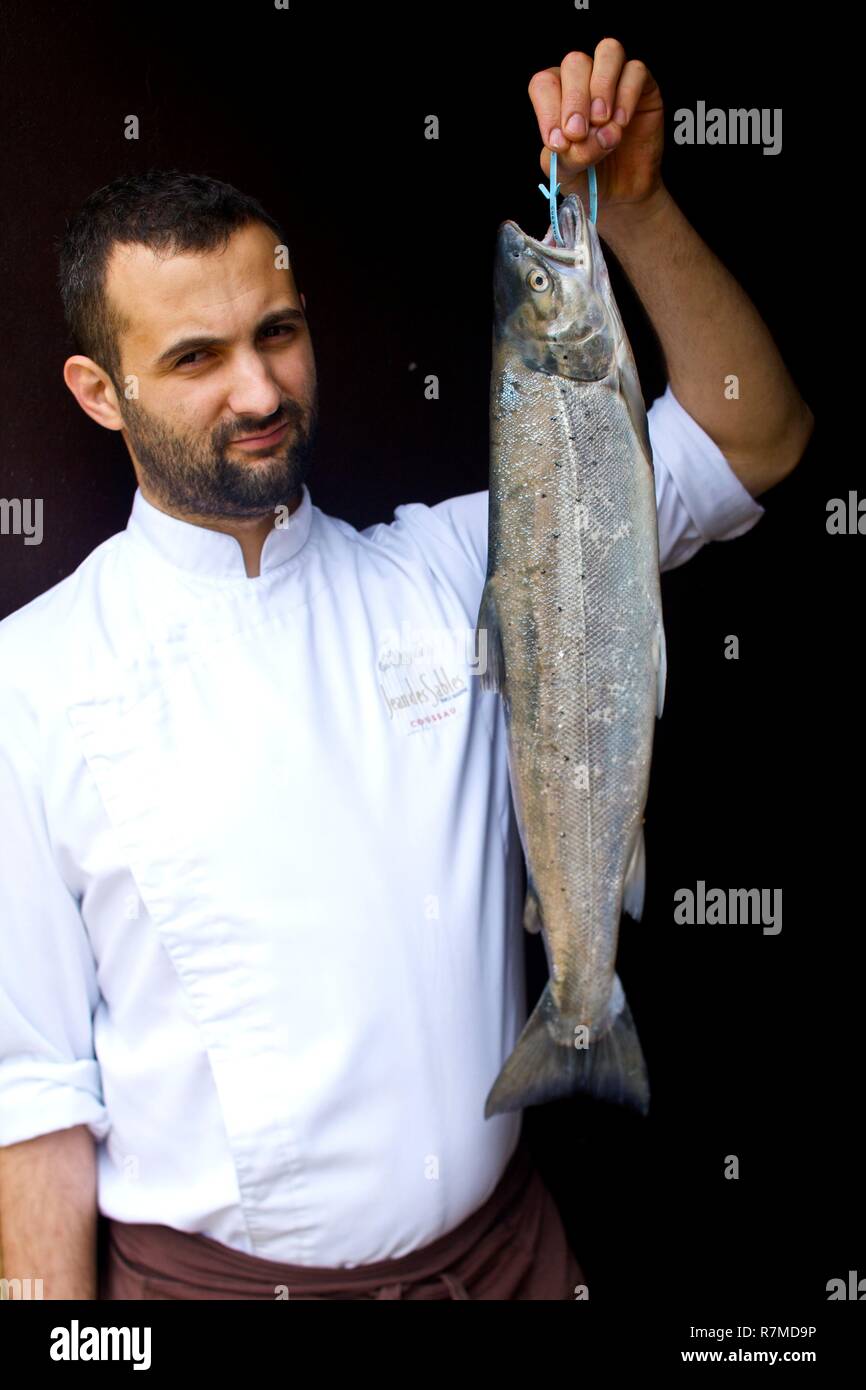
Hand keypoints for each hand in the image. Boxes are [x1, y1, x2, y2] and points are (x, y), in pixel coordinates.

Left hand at [528, 38, 664, 222]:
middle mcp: (584, 80)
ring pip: (608, 51)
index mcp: (556, 96)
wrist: (622, 192)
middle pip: (575, 62)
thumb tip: (578, 135)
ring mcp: (614, 78)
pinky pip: (636, 71)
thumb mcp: (567, 171)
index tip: (559, 142)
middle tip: (579, 132)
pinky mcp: (643, 86)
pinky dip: (627, 95)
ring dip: (602, 86)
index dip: (548, 109)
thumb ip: (565, 153)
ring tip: (602, 122)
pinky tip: (621, 123)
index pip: (544, 83)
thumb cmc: (588, 176)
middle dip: (575, 99)